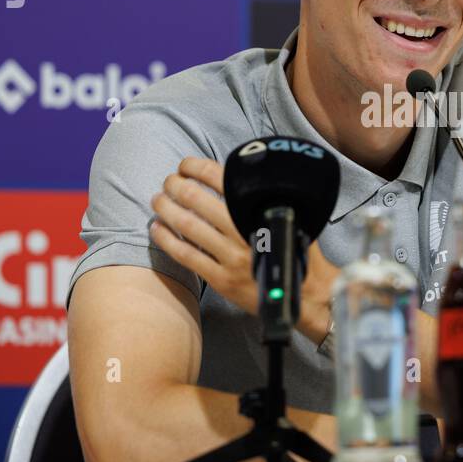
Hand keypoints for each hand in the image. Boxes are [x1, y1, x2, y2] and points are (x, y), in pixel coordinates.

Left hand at [148, 157, 340, 344]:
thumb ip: (273, 198)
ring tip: (158, 199)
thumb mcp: (294, 217)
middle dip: (177, 185)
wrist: (307, 296)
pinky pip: (186, 256)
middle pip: (198, 200)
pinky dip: (167, 239)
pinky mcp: (221, 280)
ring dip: (167, 208)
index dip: (197, 168)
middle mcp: (243, 232)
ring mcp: (230, 258)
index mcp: (261, 211)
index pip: (222, 179)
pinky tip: (156, 228)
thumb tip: (249, 174)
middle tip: (169, 181)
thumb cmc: (298, 252)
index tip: (186, 165)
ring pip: (188, 226)